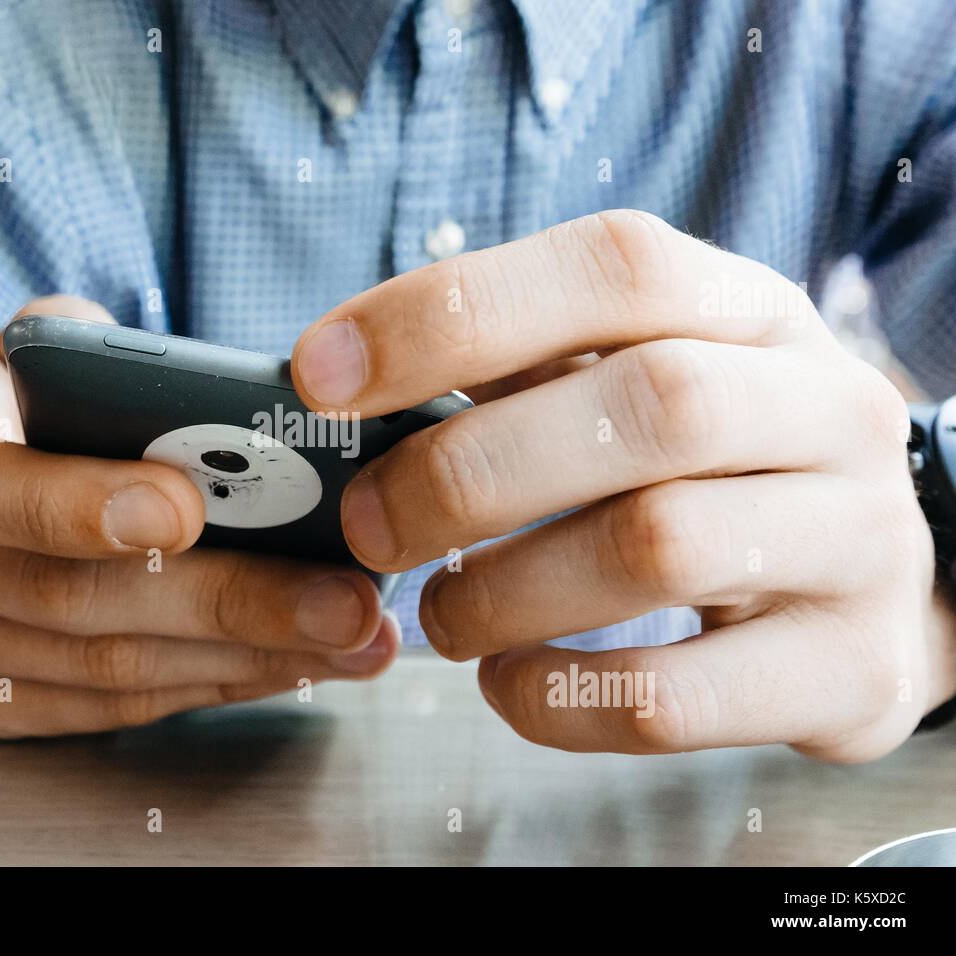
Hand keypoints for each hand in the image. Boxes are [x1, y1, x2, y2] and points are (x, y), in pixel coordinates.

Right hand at [0, 295, 396, 737]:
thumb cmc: (38, 396)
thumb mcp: (61, 345)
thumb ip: (122, 368)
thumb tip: (252, 415)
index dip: (77, 506)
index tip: (186, 509)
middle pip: (72, 600)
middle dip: (226, 603)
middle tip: (342, 599)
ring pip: (108, 671)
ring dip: (247, 658)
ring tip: (352, 636)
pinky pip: (113, 710)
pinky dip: (215, 686)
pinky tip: (294, 663)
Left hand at [292, 210, 954, 761]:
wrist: (872, 592)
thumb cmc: (711, 470)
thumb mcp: (640, 386)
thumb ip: (521, 372)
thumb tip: (342, 384)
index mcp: (754, 312)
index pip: (616, 267)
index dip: (455, 311)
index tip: (321, 373)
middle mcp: (828, 409)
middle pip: (647, 406)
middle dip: (465, 472)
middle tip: (366, 526)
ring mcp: (860, 541)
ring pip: (657, 549)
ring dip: (501, 592)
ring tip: (441, 616)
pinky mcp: (852, 671)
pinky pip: (674, 697)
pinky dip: (555, 697)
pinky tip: (506, 683)